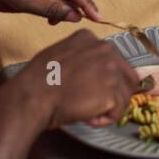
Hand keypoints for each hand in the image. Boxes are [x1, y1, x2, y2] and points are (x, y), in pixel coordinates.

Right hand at [13, 30, 141, 128]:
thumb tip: (95, 73)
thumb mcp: (59, 56)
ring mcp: (111, 69)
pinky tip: (87, 118)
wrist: (31, 97)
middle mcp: (105, 49)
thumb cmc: (37, 82)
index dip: (104, 80)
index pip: (113, 60)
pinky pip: (119, 111)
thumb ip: (80, 58)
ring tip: (86, 112)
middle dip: (114, 93)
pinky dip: (105, 120)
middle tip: (92, 104)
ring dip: (108, 107)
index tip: (87, 89)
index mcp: (90, 38)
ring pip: (124, 95)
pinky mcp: (112, 91)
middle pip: (127, 76)